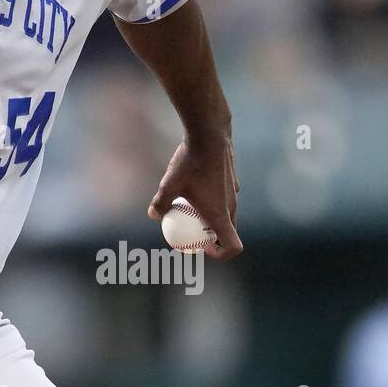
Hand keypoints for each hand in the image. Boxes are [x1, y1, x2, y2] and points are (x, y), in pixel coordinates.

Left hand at [147, 132, 242, 260]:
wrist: (209, 133)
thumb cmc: (190, 162)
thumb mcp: (168, 184)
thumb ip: (161, 203)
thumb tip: (153, 215)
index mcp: (220, 214)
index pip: (233, 246)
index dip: (220, 253)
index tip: (202, 246)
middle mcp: (232, 206)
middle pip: (228, 232)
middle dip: (212, 237)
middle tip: (192, 231)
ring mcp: (234, 192)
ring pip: (227, 214)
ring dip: (213, 218)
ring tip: (190, 208)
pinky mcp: (232, 180)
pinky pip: (225, 198)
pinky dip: (214, 200)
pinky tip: (194, 187)